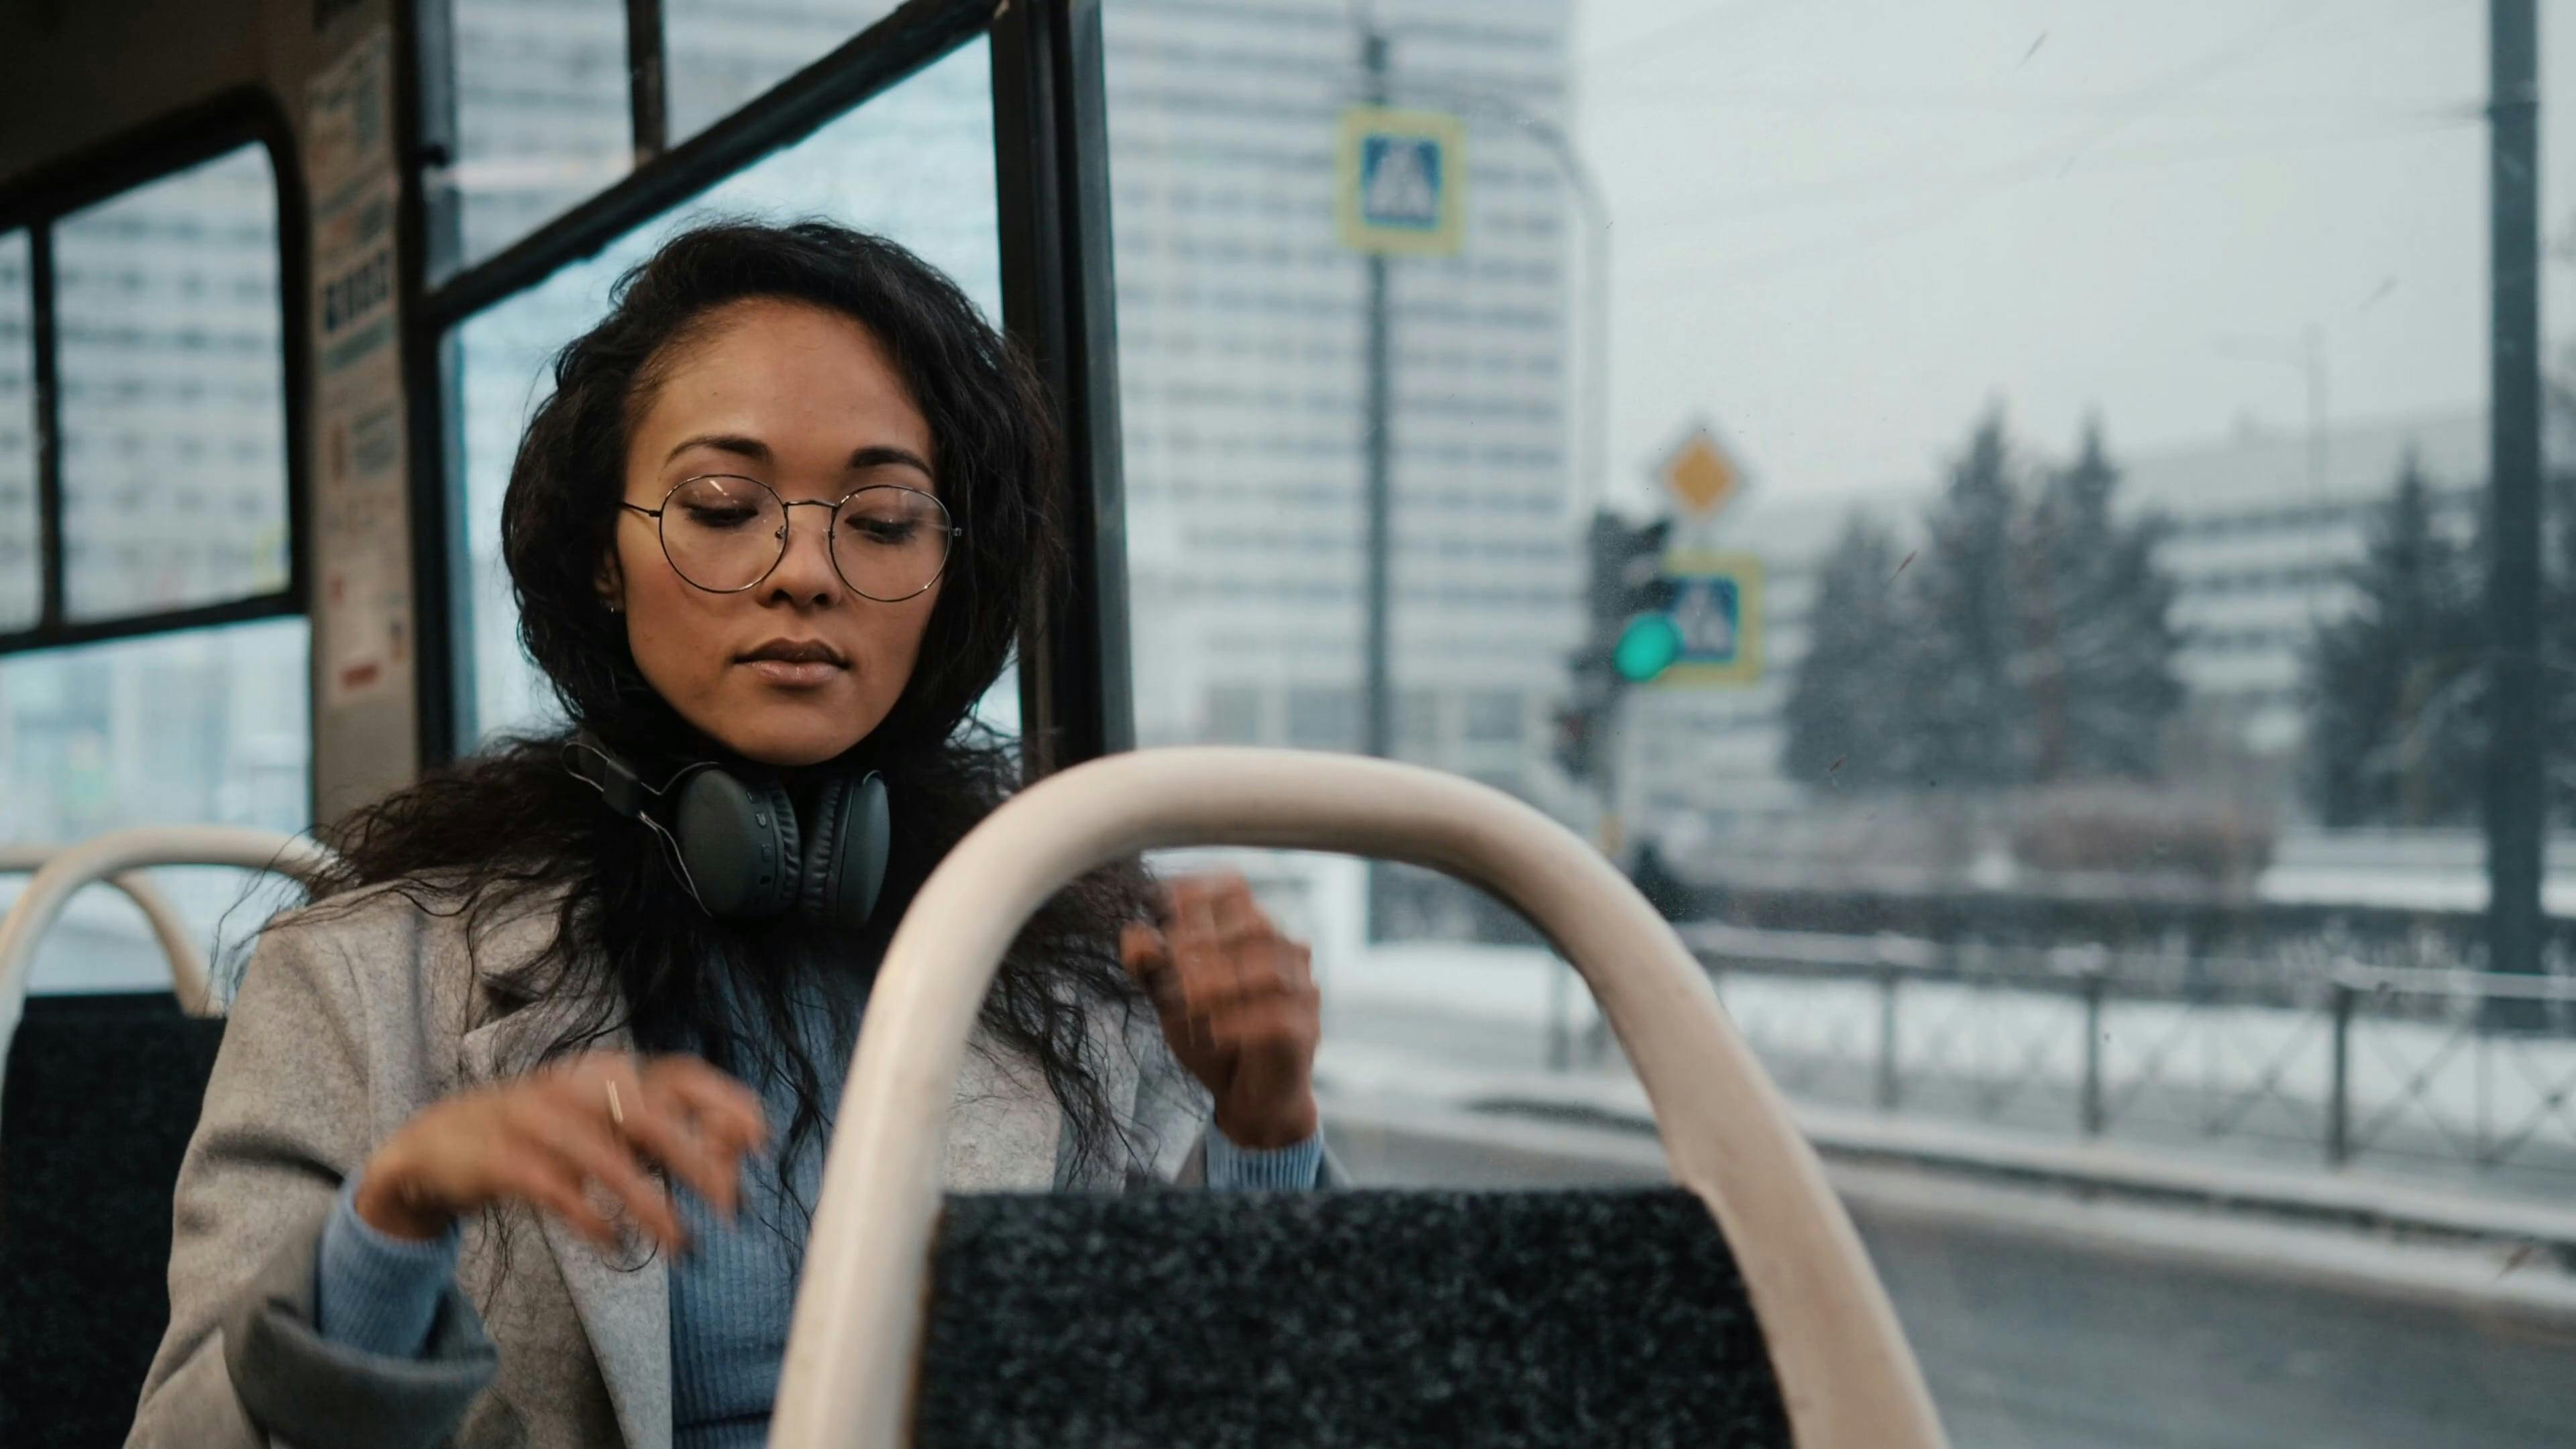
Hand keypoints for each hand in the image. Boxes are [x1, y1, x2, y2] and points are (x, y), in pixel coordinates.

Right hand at [352, 1051, 767, 1249]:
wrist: (441, 1145)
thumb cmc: (546, 1138)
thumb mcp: (610, 1129)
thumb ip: (671, 1133)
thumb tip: (744, 1145)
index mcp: (610, 1074)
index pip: (679, 1073)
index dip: (723, 1101)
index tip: (761, 1138)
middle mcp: (577, 1087)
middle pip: (649, 1115)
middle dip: (696, 1159)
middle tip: (731, 1206)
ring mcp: (535, 1119)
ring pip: (606, 1158)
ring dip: (650, 1204)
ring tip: (682, 1244)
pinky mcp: (500, 1159)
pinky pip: (554, 1190)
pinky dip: (590, 1218)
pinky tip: (614, 1242)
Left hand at [1121, 873, 1320, 1149]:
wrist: (1252, 1100)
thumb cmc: (1214, 1038)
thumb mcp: (1171, 1003)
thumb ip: (1152, 971)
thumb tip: (1134, 938)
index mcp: (1254, 935)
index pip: (1236, 889)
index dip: (1200, 892)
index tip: (1163, 907)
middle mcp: (1286, 955)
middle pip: (1255, 924)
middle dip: (1207, 940)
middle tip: (1172, 965)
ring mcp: (1301, 993)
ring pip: (1268, 969)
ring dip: (1219, 982)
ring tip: (1187, 1000)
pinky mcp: (1304, 1032)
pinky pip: (1277, 1018)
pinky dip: (1238, 1022)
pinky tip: (1212, 1031)